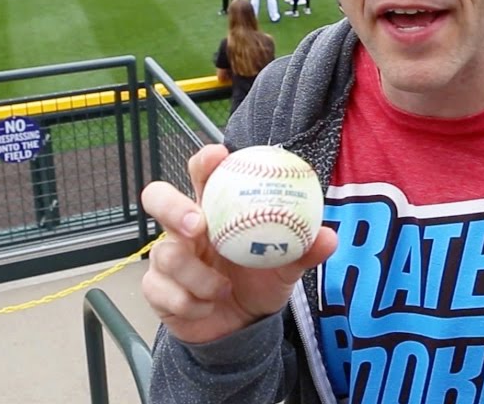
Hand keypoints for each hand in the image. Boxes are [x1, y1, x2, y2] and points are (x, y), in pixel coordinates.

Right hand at [141, 144, 337, 343]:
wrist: (242, 328)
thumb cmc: (259, 282)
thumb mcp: (285, 267)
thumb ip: (303, 251)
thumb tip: (328, 237)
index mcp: (213, 210)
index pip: (202, 174)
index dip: (204, 161)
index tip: (218, 155)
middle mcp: (184, 228)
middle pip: (157, 197)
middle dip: (173, 206)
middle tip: (199, 224)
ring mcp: (165, 257)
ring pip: (167, 255)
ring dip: (198, 277)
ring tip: (223, 289)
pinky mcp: (156, 288)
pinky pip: (164, 292)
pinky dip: (191, 303)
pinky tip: (207, 307)